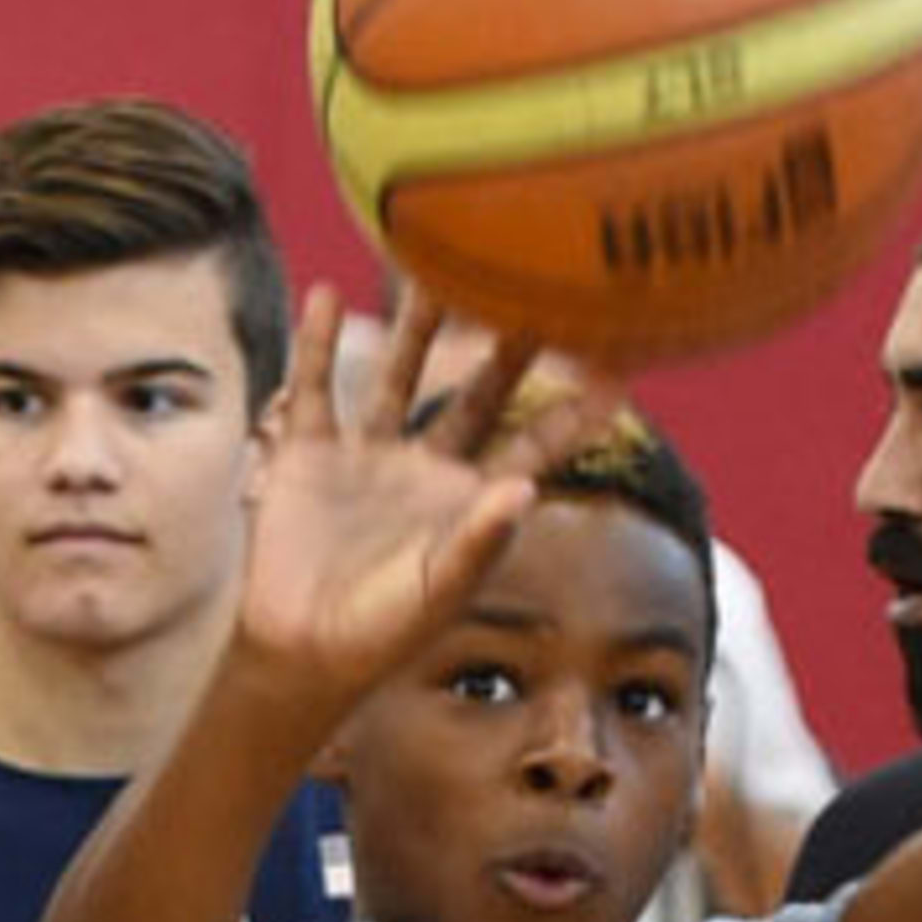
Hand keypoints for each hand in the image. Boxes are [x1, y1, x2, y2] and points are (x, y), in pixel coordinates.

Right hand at [230, 284, 602, 714]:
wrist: (300, 656)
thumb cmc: (379, 635)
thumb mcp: (438, 591)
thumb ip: (481, 541)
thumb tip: (525, 488)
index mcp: (469, 498)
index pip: (536, 441)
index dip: (577, 408)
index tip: (621, 363)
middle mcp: (426, 468)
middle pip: (476, 391)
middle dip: (508, 341)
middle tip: (540, 279)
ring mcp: (368, 457)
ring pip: (398, 374)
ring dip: (415, 324)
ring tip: (431, 265)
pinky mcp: (311, 457)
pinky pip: (315, 389)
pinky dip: (317, 343)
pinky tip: (326, 295)